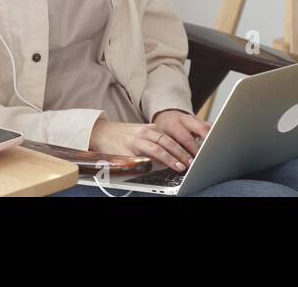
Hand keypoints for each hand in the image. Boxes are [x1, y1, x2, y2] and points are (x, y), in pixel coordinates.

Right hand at [88, 110, 210, 172]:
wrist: (101, 132)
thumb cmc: (124, 135)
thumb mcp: (142, 134)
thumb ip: (156, 141)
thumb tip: (176, 154)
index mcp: (150, 128)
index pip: (172, 136)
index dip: (185, 144)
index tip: (196, 152)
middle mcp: (144, 133)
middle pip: (167, 142)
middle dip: (182, 152)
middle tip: (192, 161)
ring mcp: (135, 141)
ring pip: (157, 149)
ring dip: (171, 158)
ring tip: (181, 166)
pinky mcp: (126, 151)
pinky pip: (141, 158)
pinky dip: (152, 163)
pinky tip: (159, 168)